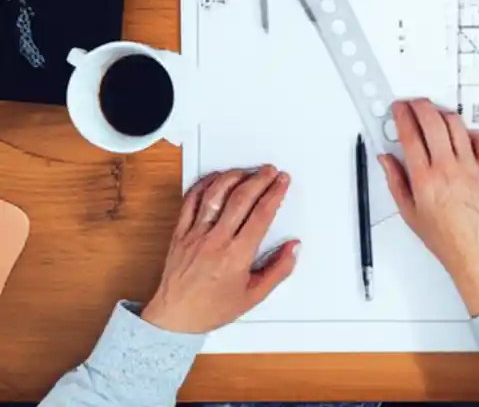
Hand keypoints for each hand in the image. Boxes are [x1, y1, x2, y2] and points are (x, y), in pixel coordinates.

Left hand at [141, 166, 298, 332]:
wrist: (175, 318)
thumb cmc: (211, 309)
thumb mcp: (254, 295)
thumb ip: (278, 269)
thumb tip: (293, 248)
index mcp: (236, 256)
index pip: (261, 215)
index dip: (275, 193)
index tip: (282, 182)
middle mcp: (215, 241)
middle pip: (241, 198)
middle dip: (259, 179)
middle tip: (270, 171)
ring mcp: (195, 235)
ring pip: (215, 195)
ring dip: (234, 177)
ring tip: (246, 171)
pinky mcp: (179, 233)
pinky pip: (190, 202)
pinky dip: (204, 185)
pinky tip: (215, 179)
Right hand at [380, 99, 478, 315]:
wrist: (475, 251)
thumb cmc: (444, 237)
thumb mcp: (409, 212)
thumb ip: (396, 181)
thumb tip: (386, 159)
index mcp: (424, 179)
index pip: (410, 135)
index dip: (402, 116)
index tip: (398, 108)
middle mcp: (448, 168)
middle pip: (432, 122)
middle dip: (420, 106)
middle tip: (413, 103)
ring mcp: (470, 167)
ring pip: (456, 125)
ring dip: (442, 113)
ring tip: (434, 114)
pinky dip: (470, 131)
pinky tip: (462, 133)